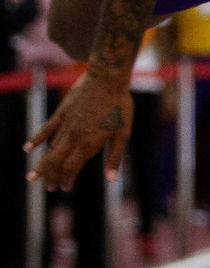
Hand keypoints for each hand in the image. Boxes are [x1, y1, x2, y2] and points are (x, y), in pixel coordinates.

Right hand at [25, 69, 133, 190]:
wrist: (107, 79)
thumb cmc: (119, 106)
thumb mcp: (123, 133)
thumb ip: (114, 157)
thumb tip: (111, 179)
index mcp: (88, 143)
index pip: (72, 167)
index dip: (67, 179)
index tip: (65, 188)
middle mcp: (73, 137)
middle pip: (58, 161)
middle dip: (52, 176)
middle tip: (49, 188)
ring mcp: (65, 124)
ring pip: (50, 148)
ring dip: (42, 163)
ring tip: (33, 176)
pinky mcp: (61, 113)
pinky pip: (46, 129)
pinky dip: (36, 139)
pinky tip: (27, 149)